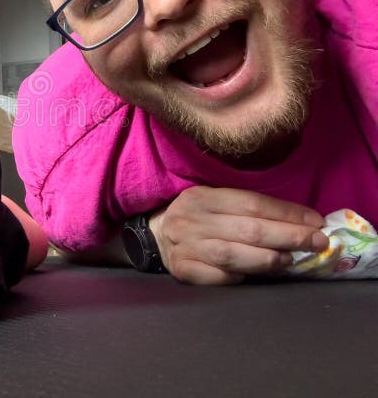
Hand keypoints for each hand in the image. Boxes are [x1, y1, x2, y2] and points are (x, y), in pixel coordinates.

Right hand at [149, 186, 328, 284]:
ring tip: (291, 259)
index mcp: (202, 197)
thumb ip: (249, 209)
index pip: (252, 204)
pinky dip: (240, 275)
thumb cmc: (198, 217)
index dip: (287, 214)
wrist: (156, 234)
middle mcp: (192, 220)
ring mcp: (185, 246)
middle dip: (289, 237)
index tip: (316, 222)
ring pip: (234, 255)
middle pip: (249, 230)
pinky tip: (257, 273)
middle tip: (318, 243)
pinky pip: (218, 277)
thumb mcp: (216, 201)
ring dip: (270, 259)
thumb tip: (301, 222)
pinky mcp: (183, 270)